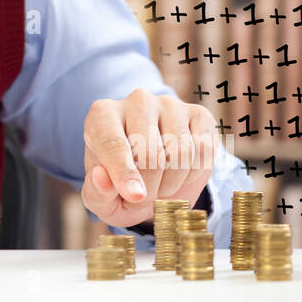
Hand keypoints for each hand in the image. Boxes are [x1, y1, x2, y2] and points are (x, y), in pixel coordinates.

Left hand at [81, 88, 215, 228]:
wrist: (155, 177)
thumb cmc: (121, 186)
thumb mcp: (103, 200)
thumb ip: (97, 193)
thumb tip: (101, 179)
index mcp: (102, 115)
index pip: (112, 142)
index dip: (124, 172)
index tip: (135, 196)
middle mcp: (136, 101)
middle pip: (149, 153)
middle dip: (150, 189)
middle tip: (143, 198)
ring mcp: (169, 104)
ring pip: (180, 152)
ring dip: (172, 184)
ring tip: (160, 186)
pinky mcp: (198, 113)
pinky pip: (204, 149)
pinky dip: (195, 173)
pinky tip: (182, 172)